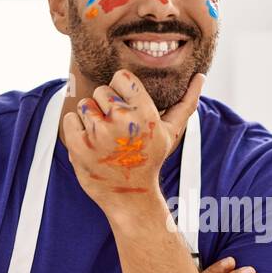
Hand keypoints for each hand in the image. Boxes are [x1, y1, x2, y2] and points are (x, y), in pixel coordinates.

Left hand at [61, 69, 203, 214]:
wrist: (130, 196)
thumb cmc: (151, 160)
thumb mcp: (172, 131)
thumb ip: (187, 101)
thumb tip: (201, 76)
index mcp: (145, 112)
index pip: (121, 77)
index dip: (121, 91)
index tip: (126, 108)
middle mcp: (122, 120)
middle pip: (102, 91)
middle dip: (106, 107)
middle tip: (116, 130)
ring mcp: (98, 133)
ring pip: (85, 104)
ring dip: (91, 119)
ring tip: (104, 138)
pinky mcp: (78, 145)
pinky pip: (69, 119)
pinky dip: (75, 129)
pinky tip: (90, 143)